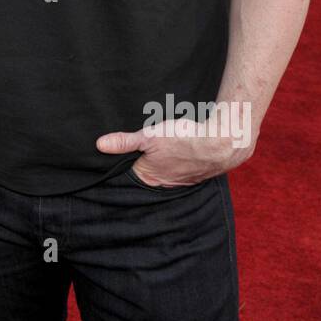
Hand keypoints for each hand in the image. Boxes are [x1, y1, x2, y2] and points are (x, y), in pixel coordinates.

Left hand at [96, 113, 257, 187]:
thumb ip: (125, 142)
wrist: (221, 142)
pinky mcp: (197, 175)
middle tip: (143, 154)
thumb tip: (100, 145)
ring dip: (165, 165)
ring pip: (167, 174)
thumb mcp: (149, 136)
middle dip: (145, 167)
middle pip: (149, 176)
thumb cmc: (183, 139)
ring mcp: (182, 181)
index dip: (125, 166)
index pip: (130, 175)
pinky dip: (181, 164)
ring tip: (163, 154)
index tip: (120, 159)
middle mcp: (165, 184)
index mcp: (150, 177)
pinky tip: (182, 155)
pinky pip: (183, 171)